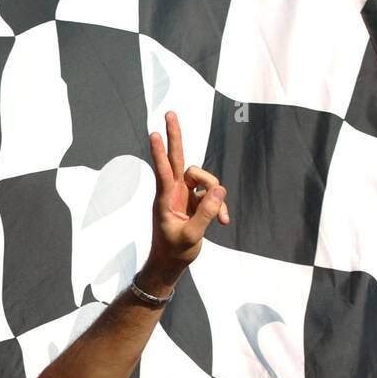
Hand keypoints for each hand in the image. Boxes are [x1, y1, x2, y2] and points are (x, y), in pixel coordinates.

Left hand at [139, 112, 229, 290]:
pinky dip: (219, 206)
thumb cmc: (174, 252)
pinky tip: (224, 221)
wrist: (170, 264)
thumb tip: (219, 189)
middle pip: (176, 158)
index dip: (159, 153)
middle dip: (174, 136)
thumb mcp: (192, 236)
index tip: (153, 134)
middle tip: (169, 113)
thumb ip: (206, 212)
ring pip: (205, 180)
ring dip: (216, 195)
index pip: (162, 171)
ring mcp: (184, 195)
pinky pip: (212, 194)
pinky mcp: (195, 201)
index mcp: (165, 200)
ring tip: (221, 218)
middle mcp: (173, 192)